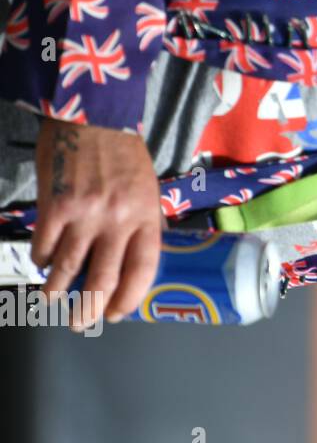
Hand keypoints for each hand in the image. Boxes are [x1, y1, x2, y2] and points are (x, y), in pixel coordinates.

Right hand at [33, 118, 160, 330]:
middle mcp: (117, 219)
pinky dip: (42, 261)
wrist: (94, 118)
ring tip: (55, 302)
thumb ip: (142, 223)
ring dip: (59, 293)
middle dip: (91, 310)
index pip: (143, 269)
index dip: (130, 298)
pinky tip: (44, 264)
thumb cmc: (124, 154)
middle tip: (82, 323)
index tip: (119, 313)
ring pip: (67, 269)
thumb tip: (134, 260)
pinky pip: (45, 247)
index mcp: (146, 216)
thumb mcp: (147, 189)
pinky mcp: (54, 207)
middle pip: (103, 279)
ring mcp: (84, 214)